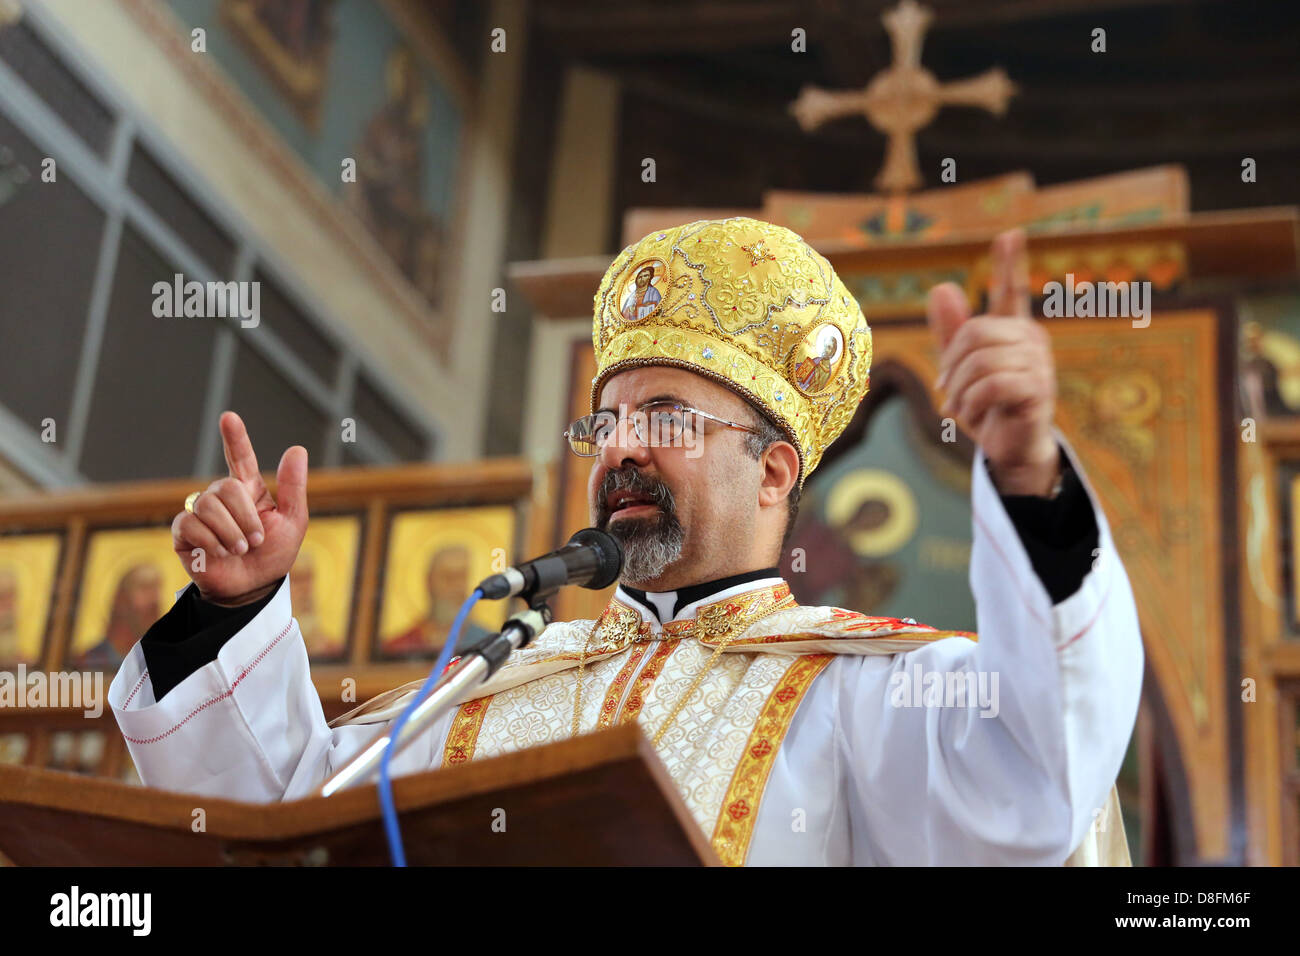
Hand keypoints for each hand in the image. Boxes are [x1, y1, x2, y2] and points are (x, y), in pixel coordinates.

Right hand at [171, 411, 308, 604]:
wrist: (252, 588)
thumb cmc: (273, 555)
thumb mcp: (292, 522)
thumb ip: (293, 487)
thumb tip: (297, 449)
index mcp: (250, 490)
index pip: (240, 458)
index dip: (235, 437)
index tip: (229, 417)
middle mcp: (222, 497)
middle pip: (227, 487)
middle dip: (245, 516)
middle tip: (256, 540)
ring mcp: (201, 513)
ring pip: (208, 505)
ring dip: (230, 532)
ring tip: (239, 549)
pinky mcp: (183, 532)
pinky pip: (189, 524)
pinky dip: (209, 540)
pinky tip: (218, 553)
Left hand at [926, 229, 1060, 495]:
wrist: (1010, 449)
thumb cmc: (988, 407)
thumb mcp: (960, 369)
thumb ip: (951, 333)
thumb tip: (942, 287)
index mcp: (1012, 331)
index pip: (1010, 291)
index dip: (1009, 263)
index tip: (1010, 234)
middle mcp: (1030, 340)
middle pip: (973, 333)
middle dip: (951, 367)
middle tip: (948, 393)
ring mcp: (1038, 364)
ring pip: (979, 361)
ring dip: (959, 390)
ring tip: (963, 407)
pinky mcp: (1037, 389)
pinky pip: (992, 384)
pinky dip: (973, 404)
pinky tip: (974, 415)